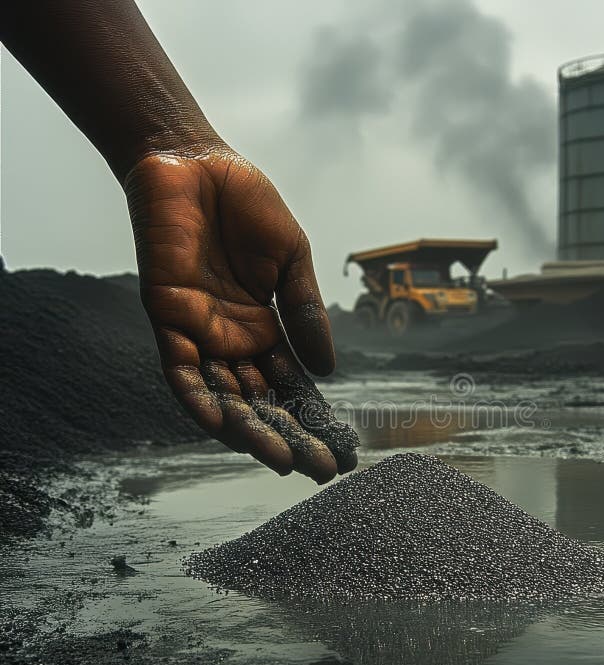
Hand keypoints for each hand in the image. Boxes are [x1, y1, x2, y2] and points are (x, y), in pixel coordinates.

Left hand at [123, 146, 357, 482]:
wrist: (195, 161)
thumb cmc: (246, 203)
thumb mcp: (292, 259)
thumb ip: (305, 312)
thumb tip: (328, 370)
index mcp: (265, 328)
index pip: (293, 385)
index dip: (315, 418)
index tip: (342, 450)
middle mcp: (233, 340)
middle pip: (263, 401)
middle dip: (290, 437)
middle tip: (319, 471)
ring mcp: (200, 332)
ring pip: (225, 396)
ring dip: (251, 430)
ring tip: (282, 461)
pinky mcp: (168, 317)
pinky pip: (181, 370)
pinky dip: (199, 399)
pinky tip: (223, 427)